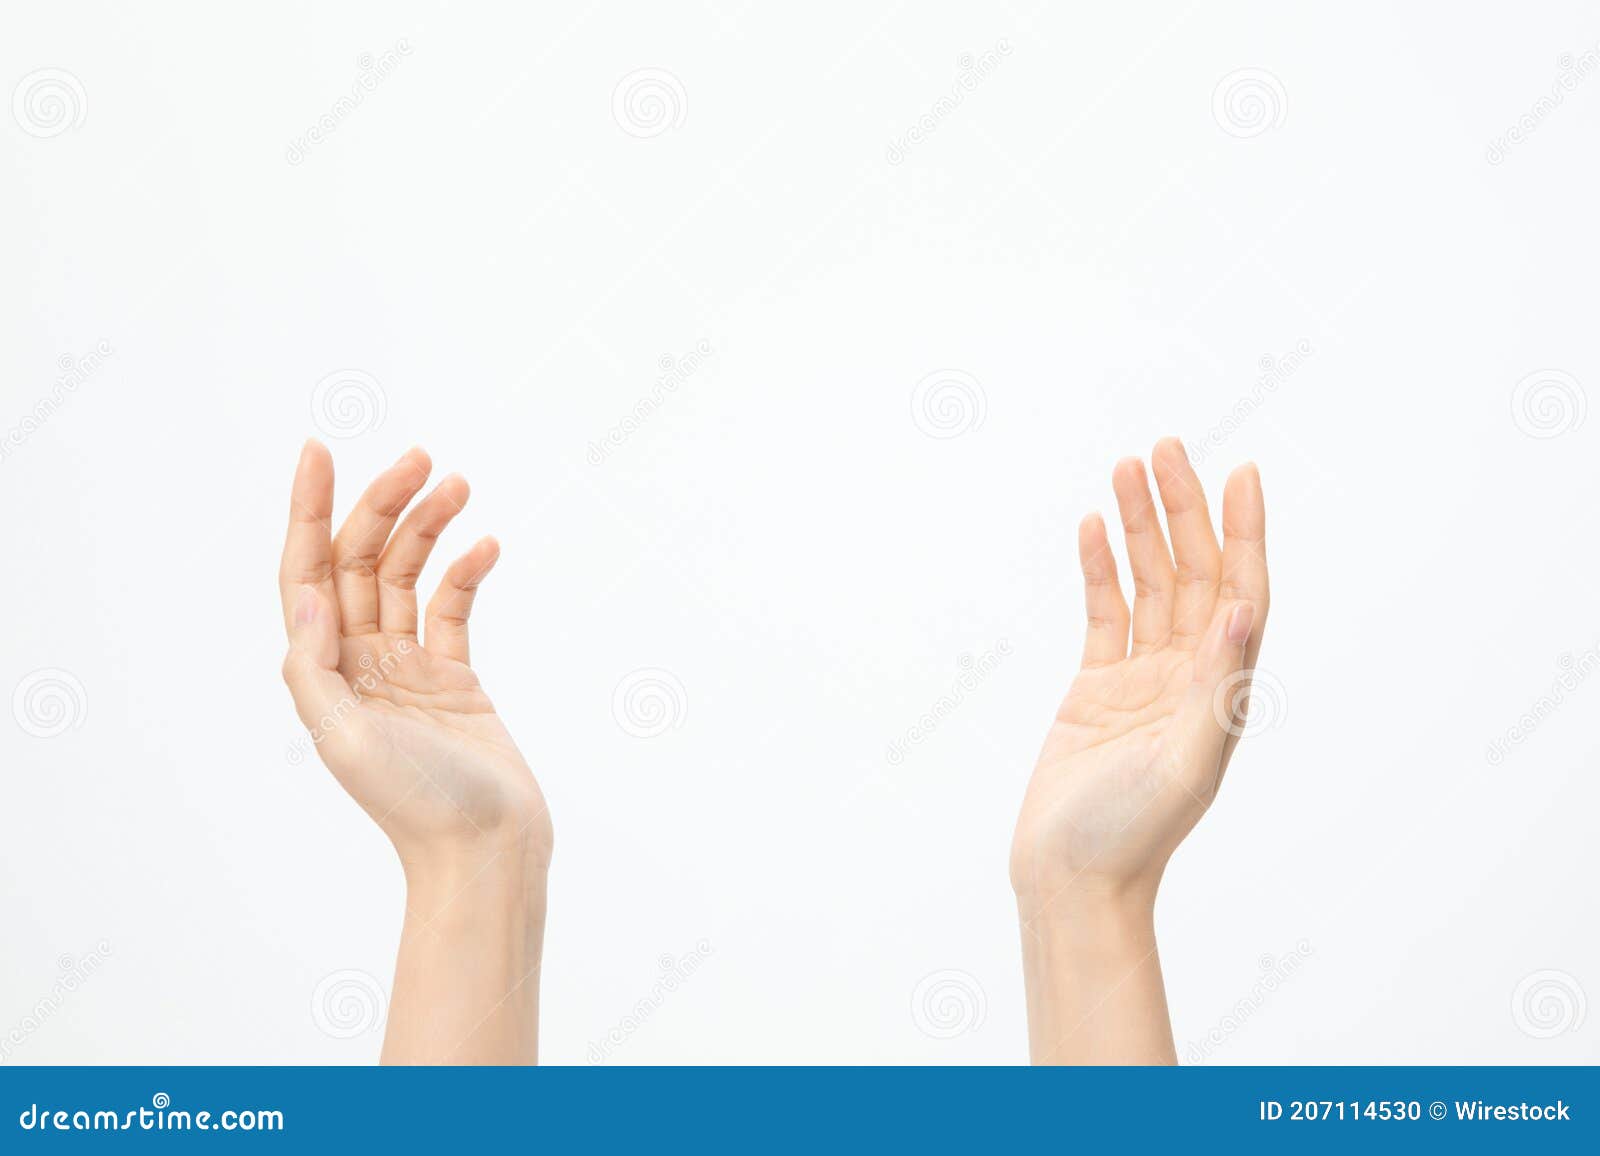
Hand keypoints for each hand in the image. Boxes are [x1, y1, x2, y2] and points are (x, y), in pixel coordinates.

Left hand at [277, 441, 551, 875]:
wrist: (486, 851)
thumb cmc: (416, 806)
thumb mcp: (343, 739)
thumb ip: (314, 664)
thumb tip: (307, 590)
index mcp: (323, 673)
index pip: (308, 573)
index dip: (308, 510)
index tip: (319, 450)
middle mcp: (358, 663)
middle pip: (362, 561)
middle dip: (383, 505)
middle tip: (419, 457)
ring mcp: (407, 669)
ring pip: (410, 577)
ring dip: (427, 526)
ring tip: (458, 484)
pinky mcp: (454, 679)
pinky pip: (454, 609)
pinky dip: (466, 572)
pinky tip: (485, 545)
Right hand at [1010, 439, 1267, 916]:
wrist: (1071, 880)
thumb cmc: (1130, 836)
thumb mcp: (1184, 764)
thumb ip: (1216, 689)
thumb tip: (1242, 613)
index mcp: (1219, 692)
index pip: (1241, 593)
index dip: (1244, 533)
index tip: (1243, 474)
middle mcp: (1188, 677)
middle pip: (1193, 574)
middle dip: (1183, 510)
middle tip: (1167, 448)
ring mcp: (1142, 680)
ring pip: (1148, 586)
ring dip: (1141, 528)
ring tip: (1126, 469)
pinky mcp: (1096, 689)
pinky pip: (1104, 615)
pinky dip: (1101, 571)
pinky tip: (1095, 529)